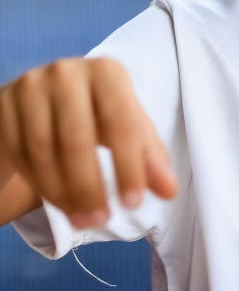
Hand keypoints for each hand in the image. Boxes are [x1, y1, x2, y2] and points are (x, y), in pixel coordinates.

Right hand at [0, 57, 177, 228]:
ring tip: (84, 220)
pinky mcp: (3, 104)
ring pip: (43, 151)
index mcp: (107, 71)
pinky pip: (20, 154)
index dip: (129, 166)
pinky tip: (62, 204)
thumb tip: (170, 191)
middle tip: (101, 220)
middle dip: (90, 186)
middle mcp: (66, 72)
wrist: (46, 99)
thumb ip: (151, 158)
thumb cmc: (99, 114)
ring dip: (64, 193)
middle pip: (77, 139)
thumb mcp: (129, 129)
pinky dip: (42, 186)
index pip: (122, 123)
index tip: (134, 203)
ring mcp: (29, 86)